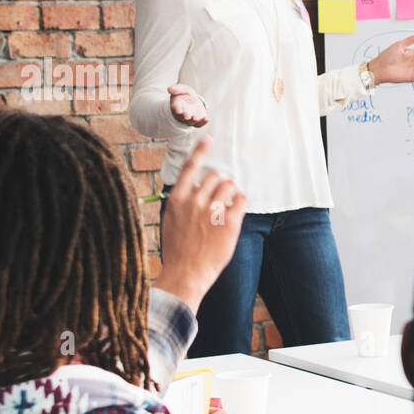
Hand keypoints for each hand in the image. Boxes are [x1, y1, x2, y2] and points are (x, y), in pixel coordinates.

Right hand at [153, 137, 247, 311]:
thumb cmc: (178, 251)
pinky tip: (239, 209)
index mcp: (177, 200)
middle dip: (221, 182)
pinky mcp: (229, 223)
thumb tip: (193, 191)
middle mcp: (194, 202)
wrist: (185, 274)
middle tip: (223, 193)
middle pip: (215, 176)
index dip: (200, 151)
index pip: (190, 168)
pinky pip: (242, 200)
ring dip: (233, 191)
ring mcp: (212, 212)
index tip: (208, 139)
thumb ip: (181, 204)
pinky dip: (242, 201)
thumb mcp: (170, 222)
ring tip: (231, 202)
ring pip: (230, 185)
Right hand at [168, 84, 207, 126]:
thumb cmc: (186, 95)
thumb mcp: (182, 89)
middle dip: (185, 116)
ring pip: (191, 121)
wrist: (193, 101)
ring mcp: (190, 119)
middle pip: (183, 116)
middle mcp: (182, 114)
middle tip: (187, 116)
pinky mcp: (197, 121)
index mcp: (177, 105)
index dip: (176, 109)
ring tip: (196, 118)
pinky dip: (203, 122)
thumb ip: (177, 89)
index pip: (175, 108)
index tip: (178, 110)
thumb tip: (169, 89)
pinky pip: (199, 124)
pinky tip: (206, 119)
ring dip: (193, 120)